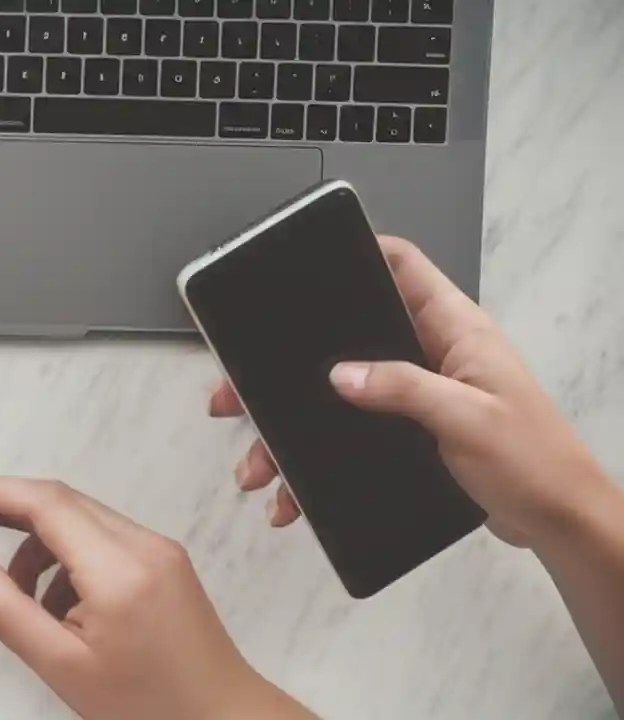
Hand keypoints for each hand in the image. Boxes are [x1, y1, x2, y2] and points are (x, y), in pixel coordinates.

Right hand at [0, 474, 312, 719]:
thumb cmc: (151, 705)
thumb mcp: (63, 666)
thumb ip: (6, 611)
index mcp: (119, 570)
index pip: (45, 504)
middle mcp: (144, 546)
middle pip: (61, 503)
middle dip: (7, 512)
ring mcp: (159, 550)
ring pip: (80, 521)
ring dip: (39, 546)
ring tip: (24, 601)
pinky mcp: (163, 561)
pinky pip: (102, 540)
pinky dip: (68, 560)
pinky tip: (59, 607)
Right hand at [210, 236, 609, 547]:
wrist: (558, 524)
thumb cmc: (533, 462)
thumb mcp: (467, 418)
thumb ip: (404, 388)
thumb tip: (339, 374)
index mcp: (454, 330)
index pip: (403, 267)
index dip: (357, 253)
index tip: (301, 263)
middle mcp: (429, 356)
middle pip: (346, 340)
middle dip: (286, 367)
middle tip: (235, 391)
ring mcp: (417, 397)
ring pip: (336, 399)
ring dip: (289, 432)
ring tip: (256, 465)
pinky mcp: (409, 436)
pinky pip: (349, 440)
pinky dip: (315, 466)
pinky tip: (289, 496)